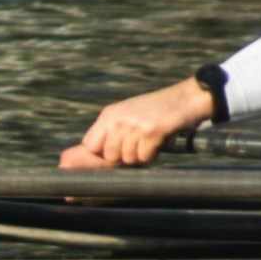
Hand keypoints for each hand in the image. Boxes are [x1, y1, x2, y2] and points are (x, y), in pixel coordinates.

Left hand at [61, 77, 217, 168]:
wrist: (185, 98)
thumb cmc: (155, 112)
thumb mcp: (127, 116)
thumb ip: (109, 135)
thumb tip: (75, 161)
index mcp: (109, 115)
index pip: (90, 145)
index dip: (103, 154)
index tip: (116, 152)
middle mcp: (118, 119)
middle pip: (109, 157)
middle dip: (124, 157)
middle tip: (139, 143)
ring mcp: (134, 125)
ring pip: (128, 159)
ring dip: (141, 155)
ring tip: (150, 140)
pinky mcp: (151, 131)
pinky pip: (145, 158)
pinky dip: (153, 155)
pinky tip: (159, 141)